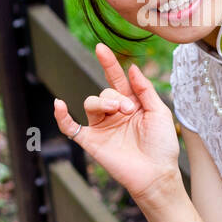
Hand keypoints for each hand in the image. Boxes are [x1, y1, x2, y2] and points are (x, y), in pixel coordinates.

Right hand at [51, 42, 180, 200]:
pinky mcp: (92, 141)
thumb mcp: (159, 112)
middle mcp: (115, 113)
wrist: (157, 173)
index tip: (100, 48)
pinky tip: (59, 105)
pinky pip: (70, 127)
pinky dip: (62, 116)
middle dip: (116, 96)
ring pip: (90, 103)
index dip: (109, 63)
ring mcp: (102, 127)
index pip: (117, 80)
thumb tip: (132, 67)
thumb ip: (145, 90)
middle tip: (129, 109)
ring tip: (118, 111)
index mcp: (132, 104)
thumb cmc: (162, 144)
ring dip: (102, 102)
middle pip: (105, 92)